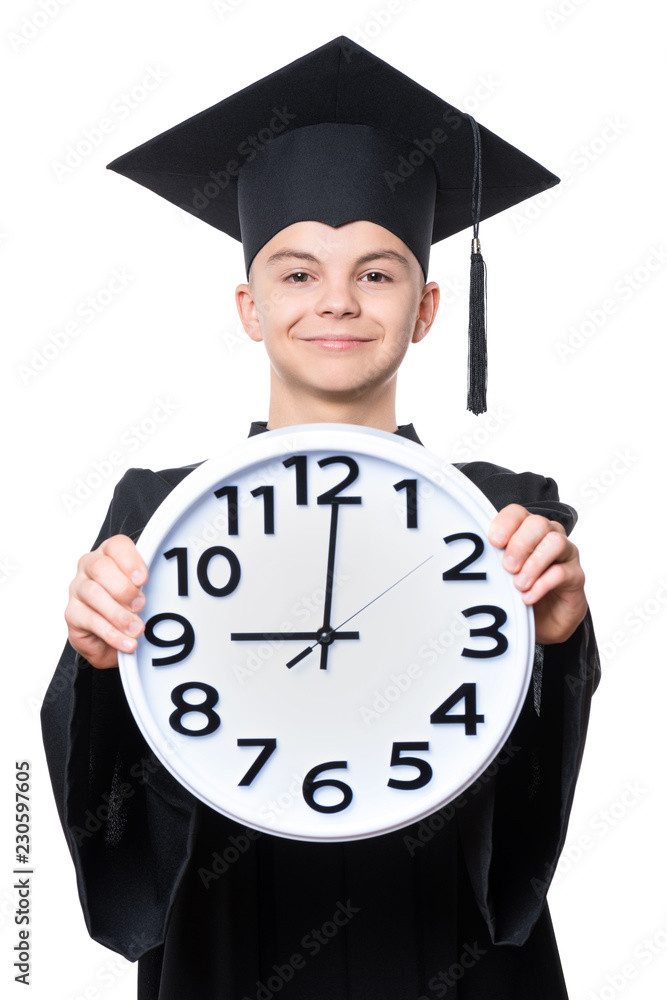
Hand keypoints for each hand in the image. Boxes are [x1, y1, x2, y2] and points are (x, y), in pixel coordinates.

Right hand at [65, 534, 147, 668]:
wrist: (111, 640)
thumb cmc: (129, 607)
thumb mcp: (143, 592)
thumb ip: (148, 586)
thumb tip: (169, 592)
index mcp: (109, 554)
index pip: (116, 546)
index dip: (130, 561)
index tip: (143, 580)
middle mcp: (89, 567)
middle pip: (100, 567)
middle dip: (124, 588)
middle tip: (141, 605)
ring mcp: (78, 589)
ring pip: (93, 593)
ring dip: (119, 614)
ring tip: (138, 629)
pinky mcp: (72, 613)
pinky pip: (90, 620)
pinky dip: (112, 634)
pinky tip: (127, 643)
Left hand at [488, 505, 587, 644]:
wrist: (546, 620)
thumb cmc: (521, 591)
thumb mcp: (502, 575)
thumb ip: (492, 562)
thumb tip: (477, 559)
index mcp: (527, 530)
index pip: (517, 513)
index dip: (505, 523)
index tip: (494, 542)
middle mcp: (549, 536)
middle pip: (538, 523)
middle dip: (520, 544)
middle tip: (508, 567)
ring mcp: (566, 555)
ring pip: (556, 542)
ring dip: (534, 563)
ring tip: (519, 584)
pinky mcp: (576, 576)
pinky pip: (563, 572)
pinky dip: (543, 584)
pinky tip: (528, 597)